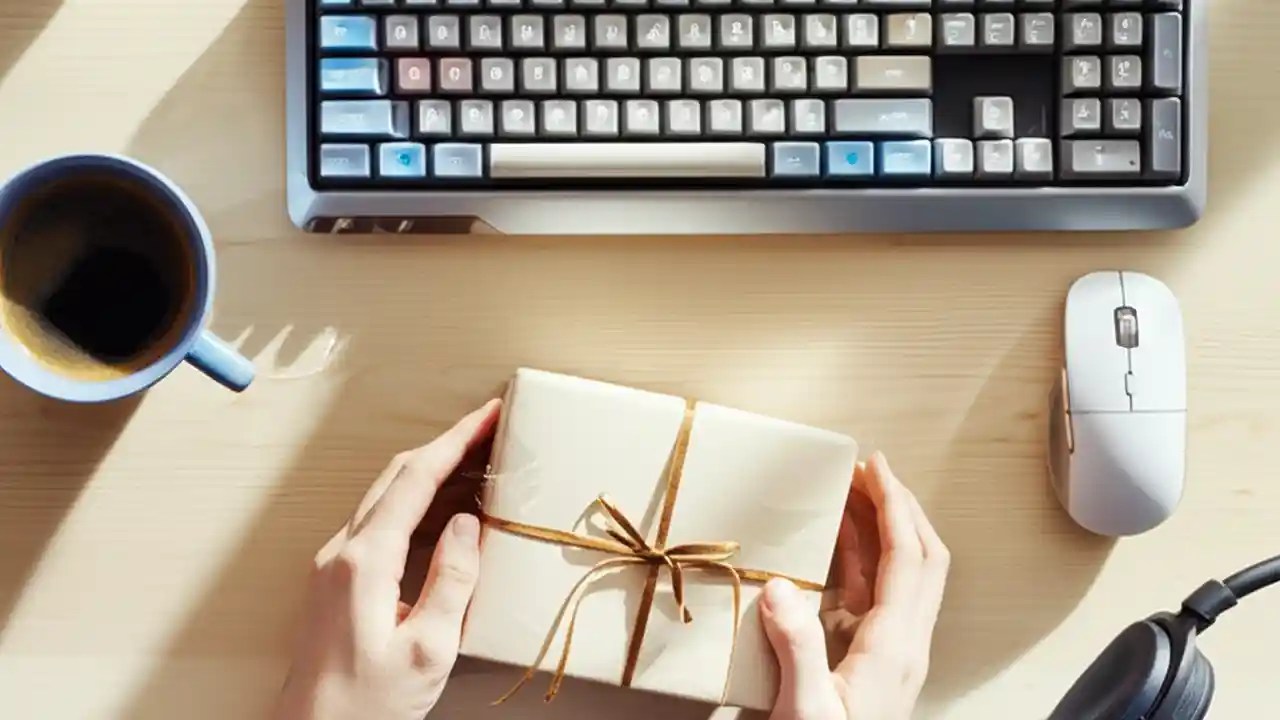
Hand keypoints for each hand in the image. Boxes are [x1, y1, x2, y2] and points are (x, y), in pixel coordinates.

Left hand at [273, 400, 501, 719]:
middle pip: (396, 477)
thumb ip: (452, 581)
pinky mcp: (334, 584)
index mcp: (364, 561)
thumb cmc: (367, 707)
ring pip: (384, 497)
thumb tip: (467, 525)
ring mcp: (332, 567)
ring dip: (428, 471)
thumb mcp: (428, 650)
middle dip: (444, 445)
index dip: (456, 440)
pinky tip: (438, 510)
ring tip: (472, 461)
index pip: (416, 479)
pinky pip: (377, 523)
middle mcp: (341, 553)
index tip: (489, 415)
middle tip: (488, 428)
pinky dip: (413, 501)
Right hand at [761, 453, 949, 719]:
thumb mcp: (803, 709)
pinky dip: (864, 558)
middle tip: (867, 469)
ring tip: (852, 492)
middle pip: (923, 557)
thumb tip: (782, 586)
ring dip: (885, 527)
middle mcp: (904, 643)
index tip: (875, 466)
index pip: (909, 558)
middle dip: (900, 506)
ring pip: (905, 573)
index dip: (895, 506)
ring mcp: (892, 651)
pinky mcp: (873, 660)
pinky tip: (838, 545)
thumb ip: (796, 648)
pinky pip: (877, 594)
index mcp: (895, 647)